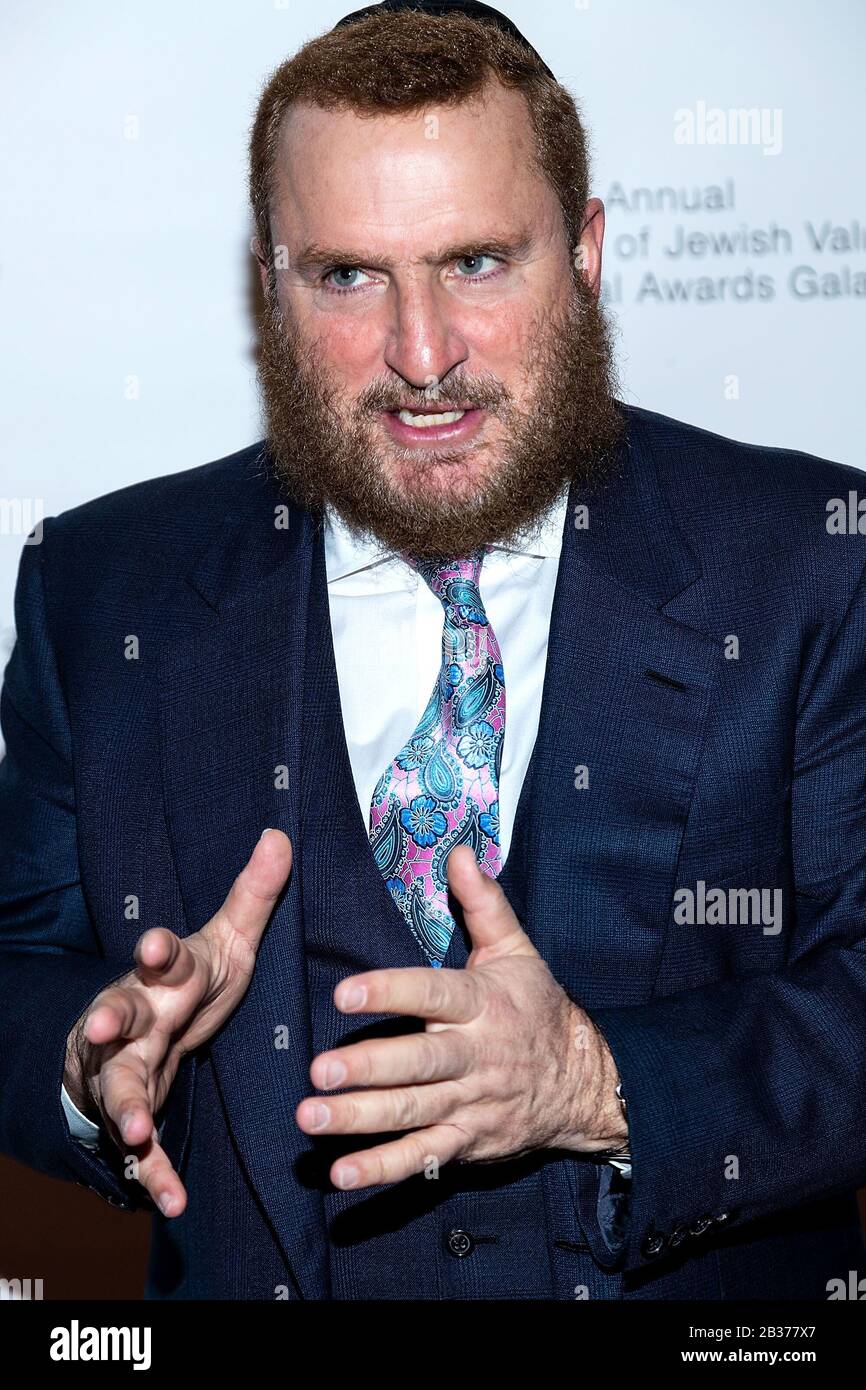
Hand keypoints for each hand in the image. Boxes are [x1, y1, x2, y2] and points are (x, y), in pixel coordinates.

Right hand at [63, 828, 292, 1215]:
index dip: (156, 949)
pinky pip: (141, 1147)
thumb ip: (252, 895)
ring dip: (125, 1106)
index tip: (154, 943)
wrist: (143, 1035)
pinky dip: (153, 1173)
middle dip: (111, 1023)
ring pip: (119, 1085)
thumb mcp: (226, 941)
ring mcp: (128, 1067)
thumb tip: (281, 834)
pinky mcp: (133, 1112)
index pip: (159, 957)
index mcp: (165, 975)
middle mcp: (138, 1018)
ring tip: (136, 1131)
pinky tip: (170, 1201)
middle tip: (108, 1030)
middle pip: (118, 1016)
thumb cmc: (192, 983)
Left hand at [296, 844, 626, 1190]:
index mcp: (483, 1003)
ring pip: (413, 1113)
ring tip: (311, 1120)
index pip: (434, 995)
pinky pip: (423, 1159)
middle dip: (368, 1069)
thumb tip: (457, 850)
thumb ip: (483, 903)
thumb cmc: (538, 1007)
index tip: (345, 994)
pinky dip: (383, 1170)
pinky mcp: (468, 1141)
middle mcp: (476, 1055)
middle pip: (419, 1063)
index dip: (391, 993)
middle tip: (317, 1071)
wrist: (584, 1082)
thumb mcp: (517, 950)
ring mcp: (471, 1103)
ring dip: (360, 1120)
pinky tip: (342, 1175)